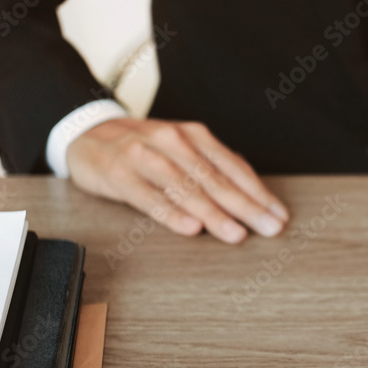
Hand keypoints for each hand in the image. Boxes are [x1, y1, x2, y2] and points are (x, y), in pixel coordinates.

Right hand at [66, 118, 288, 241]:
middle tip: (269, 228)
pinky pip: (148, 197)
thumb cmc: (144, 147)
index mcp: (193, 136)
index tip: (279, 215)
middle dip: (246, 206)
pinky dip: (170, 214)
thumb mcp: (181, 147)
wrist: (88, 133)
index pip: (233, 167)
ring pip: (185, 188)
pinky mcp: (119, 175)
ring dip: (213, 213)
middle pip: (214, 179)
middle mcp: (173, 142)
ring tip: (236, 234)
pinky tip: (190, 228)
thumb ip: (213, 165)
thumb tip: (252, 187)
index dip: (258, 192)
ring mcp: (145, 157)